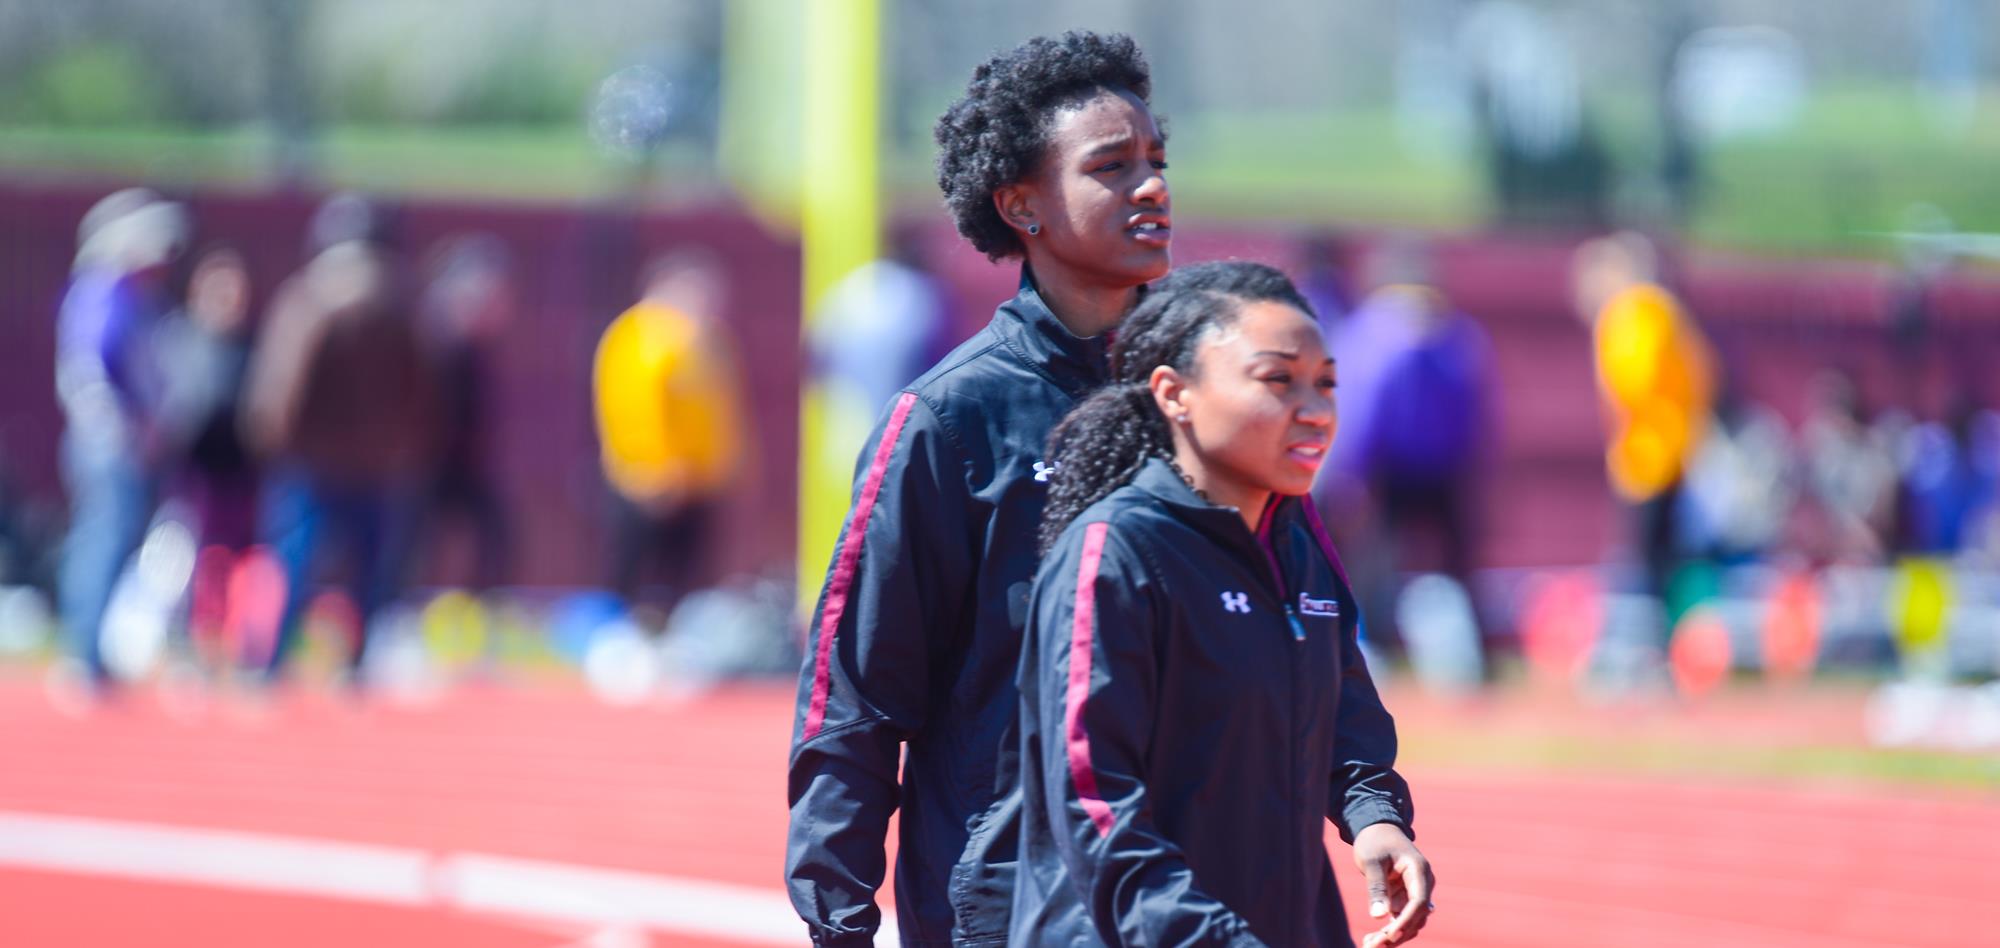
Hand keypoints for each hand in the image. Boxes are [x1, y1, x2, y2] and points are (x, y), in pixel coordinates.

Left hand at [1352, 822, 1433, 945]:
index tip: (1390, 936)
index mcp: (1419, 870)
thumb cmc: (1375, 841)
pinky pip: (1401, 919)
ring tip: (1368, 944)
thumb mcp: (1371, 860)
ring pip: (1410, 922)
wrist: (1377, 830)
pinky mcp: (1405, 899)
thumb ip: (1376, 886)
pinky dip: (1389, 930)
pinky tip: (1371, 939)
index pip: (1418, 901)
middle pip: (1416, 917)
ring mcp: (1415, 892)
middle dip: (1397, 934)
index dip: (1406, 921)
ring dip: (1393, 936)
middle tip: (1372, 946)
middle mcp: (1422, 884)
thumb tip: (1379, 916)